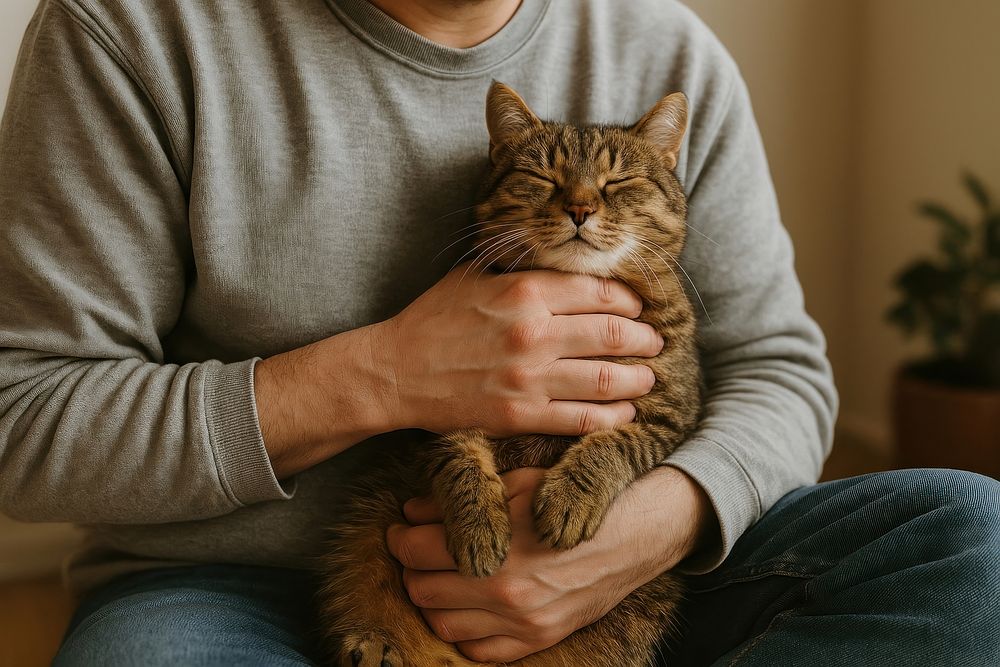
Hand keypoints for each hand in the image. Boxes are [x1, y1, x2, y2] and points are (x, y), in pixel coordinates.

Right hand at [380, 266, 662, 436]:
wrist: (395, 371)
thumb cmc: (434, 319)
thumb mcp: (473, 274)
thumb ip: (519, 262)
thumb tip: (559, 251)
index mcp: (525, 291)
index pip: (601, 292)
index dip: (632, 302)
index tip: (639, 309)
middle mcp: (534, 333)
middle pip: (615, 334)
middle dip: (646, 340)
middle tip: (655, 343)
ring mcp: (529, 378)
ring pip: (608, 380)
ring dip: (639, 379)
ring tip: (648, 378)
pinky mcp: (520, 416)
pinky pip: (583, 419)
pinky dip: (614, 417)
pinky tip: (626, 413)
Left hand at [386, 466, 716, 662]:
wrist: (635, 533)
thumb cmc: (575, 499)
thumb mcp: (519, 483)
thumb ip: (464, 499)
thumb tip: (413, 512)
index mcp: (497, 547)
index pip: (416, 552)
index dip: (400, 538)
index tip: (401, 529)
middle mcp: (504, 592)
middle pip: (422, 590)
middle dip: (411, 568)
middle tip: (416, 550)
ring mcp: (522, 622)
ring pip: (444, 625)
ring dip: (433, 600)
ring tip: (439, 577)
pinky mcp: (539, 639)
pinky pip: (479, 651)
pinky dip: (464, 633)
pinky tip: (467, 607)